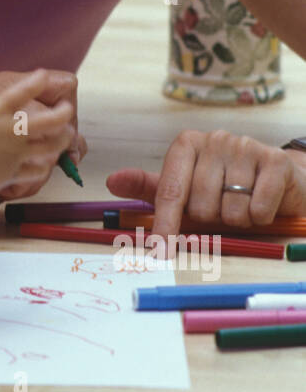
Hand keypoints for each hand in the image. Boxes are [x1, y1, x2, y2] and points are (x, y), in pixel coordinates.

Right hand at [0, 54, 74, 199]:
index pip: (23, 92)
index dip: (37, 80)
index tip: (44, 74)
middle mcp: (11, 132)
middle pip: (51, 121)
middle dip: (64, 112)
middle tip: (68, 108)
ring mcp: (16, 154)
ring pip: (51, 146)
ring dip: (63, 139)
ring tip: (67, 133)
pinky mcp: (14, 173)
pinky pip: (37, 170)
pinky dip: (43, 165)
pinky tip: (45, 161)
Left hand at [106, 130, 305, 240]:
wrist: (279, 179)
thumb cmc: (225, 186)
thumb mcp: (187, 187)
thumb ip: (150, 187)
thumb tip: (111, 182)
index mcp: (187, 144)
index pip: (170, 191)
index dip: (165, 225)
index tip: (160, 252)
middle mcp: (214, 139)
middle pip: (201, 206)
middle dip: (212, 219)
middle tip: (222, 208)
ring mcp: (245, 146)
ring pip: (230, 210)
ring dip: (238, 219)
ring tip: (244, 204)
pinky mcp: (274, 161)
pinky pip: (258, 209)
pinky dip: (260, 217)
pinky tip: (262, 204)